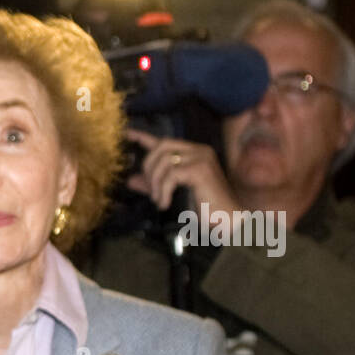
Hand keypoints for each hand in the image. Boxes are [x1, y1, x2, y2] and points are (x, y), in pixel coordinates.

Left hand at [125, 127, 240, 220]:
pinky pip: (171, 175)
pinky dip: (163, 190)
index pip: (164, 140)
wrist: (227, 220)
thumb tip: (131, 180)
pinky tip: (165, 203)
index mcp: (193, 153)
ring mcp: (201, 158)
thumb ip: (153, 185)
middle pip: (161, 146)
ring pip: (165, 160)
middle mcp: (198, 150)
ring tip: (159, 199)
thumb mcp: (172, 194)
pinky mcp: (200, 170)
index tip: (127, 134)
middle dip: (149, 167)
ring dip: (155, 182)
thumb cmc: (203, 208)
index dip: (143, 137)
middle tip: (151, 190)